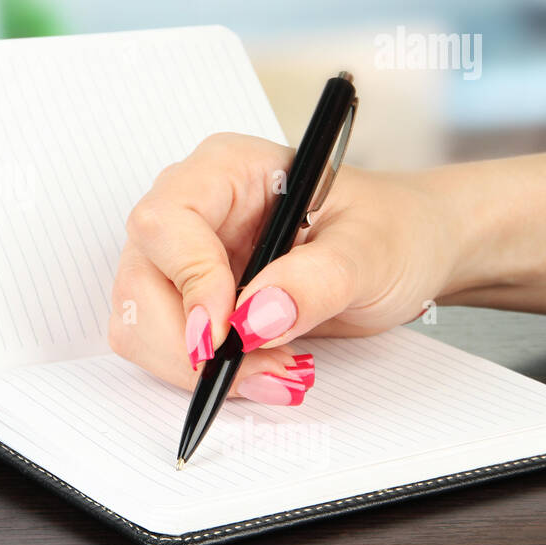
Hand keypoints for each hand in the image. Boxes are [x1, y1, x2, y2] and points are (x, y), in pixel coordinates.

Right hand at [108, 132, 458, 401]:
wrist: (406, 252)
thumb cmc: (392, 229)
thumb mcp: (371, 251)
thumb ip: (315, 281)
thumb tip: (252, 319)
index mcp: (226, 170)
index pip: (166, 220)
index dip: (187, 280)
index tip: (225, 333)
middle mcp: (191, 209)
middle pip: (140, 281)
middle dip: (191, 343)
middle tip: (263, 370)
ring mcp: (181, 256)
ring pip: (138, 322)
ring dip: (197, 365)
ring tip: (275, 371)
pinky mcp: (185, 300)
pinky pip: (162, 346)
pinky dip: (204, 373)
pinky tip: (260, 370)